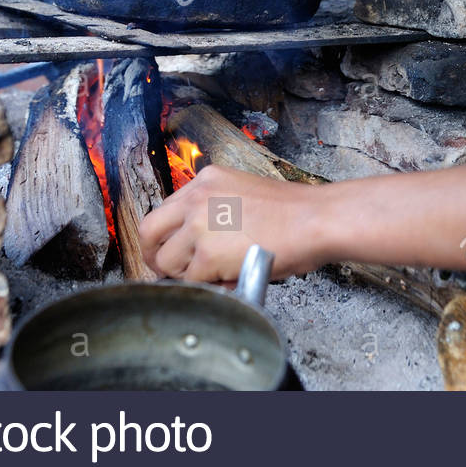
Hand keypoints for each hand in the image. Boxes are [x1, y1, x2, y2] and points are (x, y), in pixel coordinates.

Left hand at [138, 164, 327, 283]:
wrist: (314, 220)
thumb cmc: (293, 213)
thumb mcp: (243, 193)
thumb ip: (215, 209)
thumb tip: (198, 242)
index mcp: (206, 180)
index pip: (166, 209)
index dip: (167, 234)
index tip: (172, 248)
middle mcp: (197, 197)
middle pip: (150, 230)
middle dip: (155, 255)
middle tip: (167, 270)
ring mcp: (199, 224)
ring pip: (166, 260)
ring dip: (184, 274)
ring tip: (212, 276)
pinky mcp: (207, 253)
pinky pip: (192, 280)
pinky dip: (208, 286)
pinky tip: (229, 280)